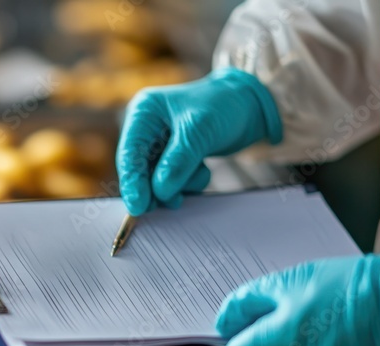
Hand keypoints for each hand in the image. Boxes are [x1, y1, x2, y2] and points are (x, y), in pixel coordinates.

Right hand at [116, 68, 282, 215]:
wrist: (250, 105)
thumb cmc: (224, 105)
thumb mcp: (200, 132)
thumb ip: (178, 162)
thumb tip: (159, 190)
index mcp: (144, 113)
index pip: (129, 153)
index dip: (132, 182)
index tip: (139, 206)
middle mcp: (147, 128)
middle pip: (139, 169)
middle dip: (156, 187)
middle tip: (171, 202)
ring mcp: (159, 144)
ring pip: (155, 178)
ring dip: (176, 185)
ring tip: (198, 176)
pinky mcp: (173, 156)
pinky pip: (171, 180)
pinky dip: (186, 182)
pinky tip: (201, 172)